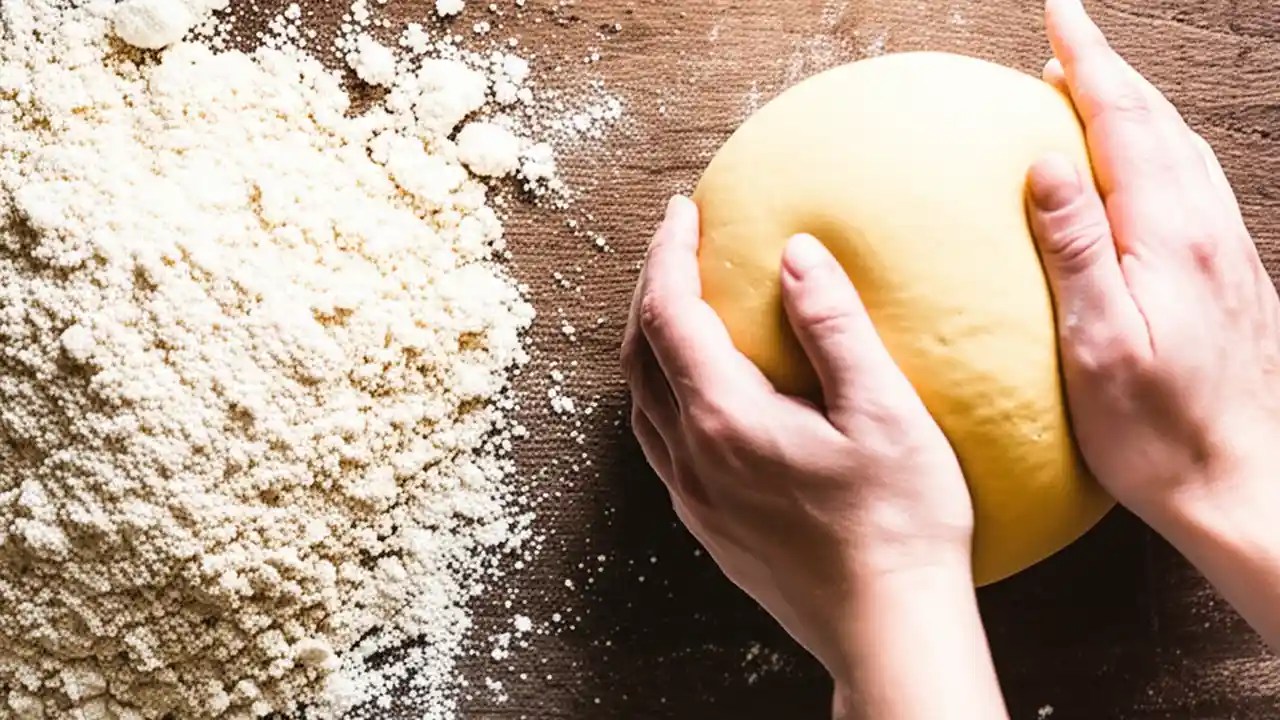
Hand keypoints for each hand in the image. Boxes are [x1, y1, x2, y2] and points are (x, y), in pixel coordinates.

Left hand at [622, 197, 1004, 715]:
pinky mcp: (706, 523)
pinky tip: (698, 384)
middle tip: (676, 241)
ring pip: (641, 399)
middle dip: (650, 286)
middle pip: (639, 351)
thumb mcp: (884, 413)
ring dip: (649, 339)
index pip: (669, 314)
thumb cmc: (901, 523)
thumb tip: (795, 253)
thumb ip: (834, 326)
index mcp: (726, 419)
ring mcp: (693, 495)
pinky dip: (663, 389)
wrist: (888, 629)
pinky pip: (659, 438)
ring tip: (679, 300)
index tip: (683, 210)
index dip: (668, 253)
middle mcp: (692, 456)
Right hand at [1029, 0, 1279, 646]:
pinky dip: (1158, 150)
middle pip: (1159, 124)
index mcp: (1172, 240)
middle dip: (1111, 69)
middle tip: (1068, 35)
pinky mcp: (1229, 279)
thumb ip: (1076, 250)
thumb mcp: (1099, 346)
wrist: (1244, 486)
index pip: (1125, 124)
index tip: (1061, 14)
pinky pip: (1192, 185)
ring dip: (1137, 106)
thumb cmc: (1158, 434)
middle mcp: (1207, 233)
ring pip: (1182, 150)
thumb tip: (1048, 163)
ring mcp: (1225, 254)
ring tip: (1093, 87)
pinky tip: (1140, 167)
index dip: (1090, 62)